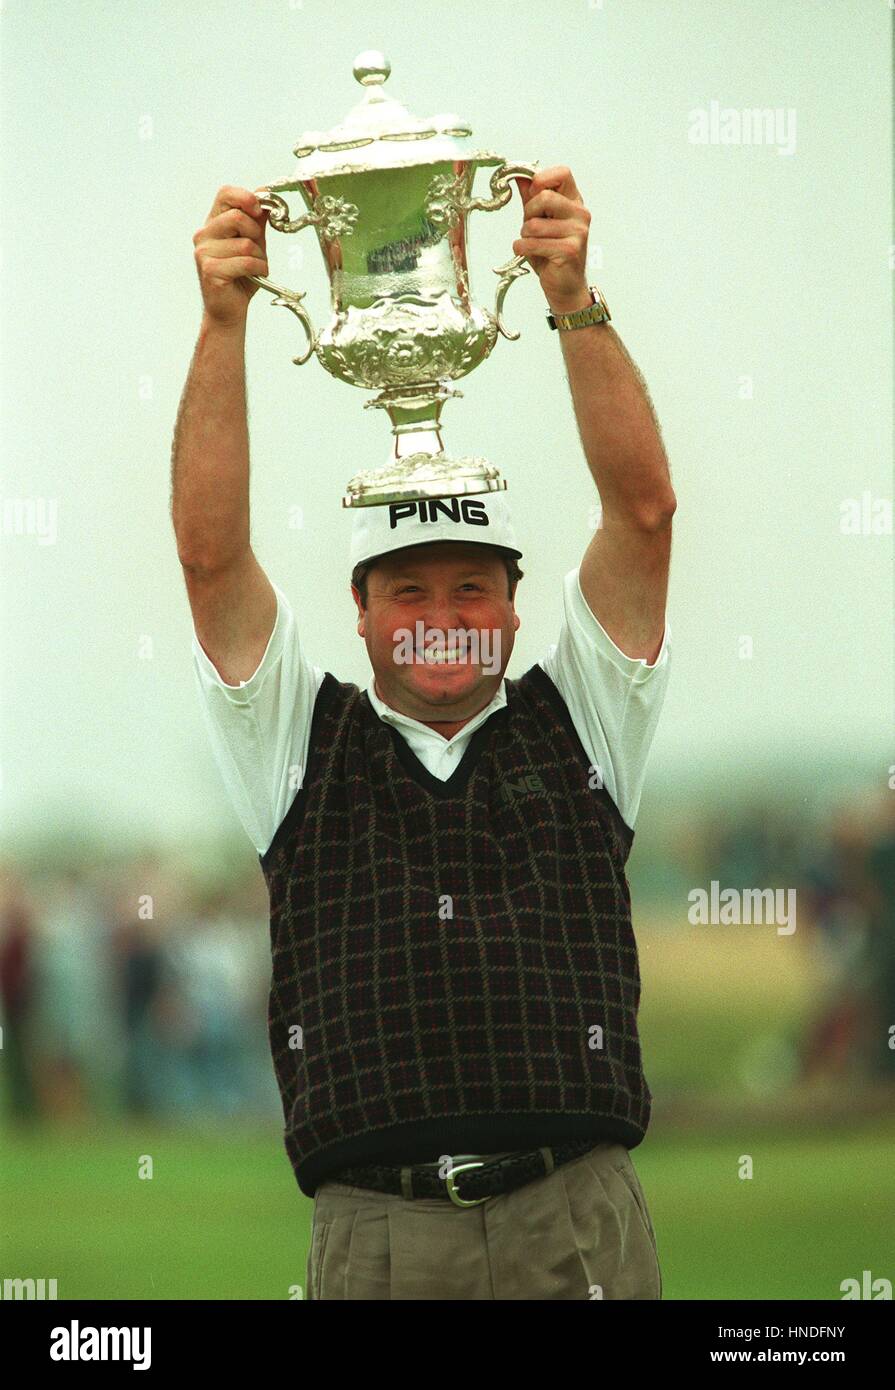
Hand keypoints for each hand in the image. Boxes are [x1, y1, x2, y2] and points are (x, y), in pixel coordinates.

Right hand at [193, 185, 269, 328]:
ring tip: (255, 269)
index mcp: (213, 223)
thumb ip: (257, 220)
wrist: (229, 310)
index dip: (246, 197)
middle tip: (257, 250)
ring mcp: (204, 252)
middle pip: (237, 217)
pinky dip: (258, 270)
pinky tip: (255, 277)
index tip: (259, 210)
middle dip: (256, 234)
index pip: (225, 194)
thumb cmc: (241, 277)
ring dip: (259, 258)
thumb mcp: (253, 244)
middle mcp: (203, 234)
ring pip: (245, 244)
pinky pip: (246, 262)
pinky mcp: (210, 270)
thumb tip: (266, 192)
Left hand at [512, 165, 591, 314]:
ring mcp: (578, 232)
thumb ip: (531, 198)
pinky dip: (522, 249)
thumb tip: (518, 175)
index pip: (562, 173)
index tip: (531, 195)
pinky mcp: (569, 250)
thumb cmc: (552, 254)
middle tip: (530, 228)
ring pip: (534, 224)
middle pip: (543, 196)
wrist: (565, 287)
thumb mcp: (540, 222)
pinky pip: (532, 243)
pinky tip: (529, 255)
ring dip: (524, 236)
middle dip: (528, 213)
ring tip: (532, 245)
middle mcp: (580, 213)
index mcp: (575, 202)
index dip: (541, 180)